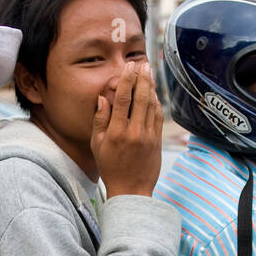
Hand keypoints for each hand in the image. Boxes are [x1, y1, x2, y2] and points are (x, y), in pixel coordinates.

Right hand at [91, 61, 162, 197]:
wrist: (131, 190)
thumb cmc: (110, 168)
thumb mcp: (97, 145)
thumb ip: (99, 120)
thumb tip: (103, 98)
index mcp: (116, 132)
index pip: (123, 99)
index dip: (127, 80)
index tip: (128, 67)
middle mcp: (134, 132)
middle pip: (141, 98)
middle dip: (143, 78)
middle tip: (143, 64)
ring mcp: (148, 137)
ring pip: (152, 105)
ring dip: (151, 88)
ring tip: (149, 74)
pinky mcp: (157, 141)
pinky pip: (158, 117)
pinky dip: (157, 103)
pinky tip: (154, 94)